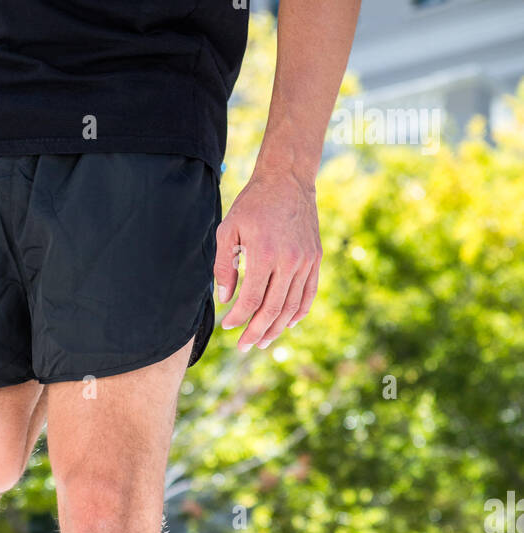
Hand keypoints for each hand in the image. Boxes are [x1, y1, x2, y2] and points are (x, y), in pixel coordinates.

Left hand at [214, 170, 321, 351]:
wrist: (287, 179)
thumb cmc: (253, 204)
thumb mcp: (229, 229)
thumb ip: (224, 266)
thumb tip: (225, 300)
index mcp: (265, 253)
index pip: (251, 299)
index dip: (238, 318)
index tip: (227, 327)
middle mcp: (289, 260)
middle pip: (272, 309)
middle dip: (256, 332)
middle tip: (243, 346)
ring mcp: (306, 261)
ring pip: (292, 306)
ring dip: (276, 328)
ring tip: (262, 342)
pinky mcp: (315, 258)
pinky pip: (309, 294)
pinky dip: (299, 313)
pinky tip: (286, 325)